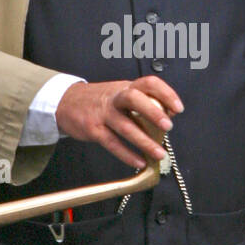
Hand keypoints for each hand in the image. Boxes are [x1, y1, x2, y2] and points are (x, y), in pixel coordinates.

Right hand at [55, 76, 182, 168]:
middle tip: (167, 126)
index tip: (178, 108)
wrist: (65, 101)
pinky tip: (139, 161)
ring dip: (144, 141)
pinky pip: (112, 143)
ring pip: (124, 126)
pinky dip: (127, 154)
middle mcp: (114, 98)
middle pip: (134, 98)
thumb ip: (143, 101)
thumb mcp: (121, 94)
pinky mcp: (93, 129)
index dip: (166, 93)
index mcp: (125, 87)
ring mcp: (103, 113)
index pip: (148, 83)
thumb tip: (169, 113)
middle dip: (152, 112)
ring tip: (159, 154)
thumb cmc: (100, 100)